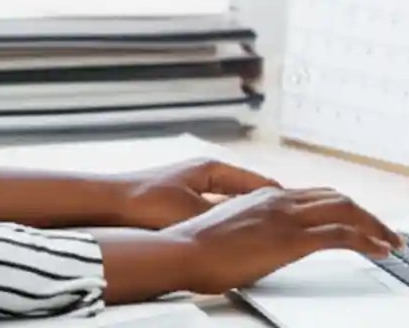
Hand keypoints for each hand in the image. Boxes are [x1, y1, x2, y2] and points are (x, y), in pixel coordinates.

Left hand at [113, 158, 281, 229]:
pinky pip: (214, 213)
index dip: (280, 197)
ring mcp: (191, 187)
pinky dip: (225, 223)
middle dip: (266, 206)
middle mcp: (203, 174)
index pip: (258, 182)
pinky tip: (231, 239)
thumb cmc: (146, 201)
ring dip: (244, 216)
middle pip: (246, 192)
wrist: (109, 203)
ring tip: (266, 231)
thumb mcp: (193, 211)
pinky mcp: (179, 202)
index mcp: (211, 169)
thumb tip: (250, 223)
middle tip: (290, 220)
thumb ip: (223, 217)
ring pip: (230, 203)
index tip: (299, 208)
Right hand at [164, 186, 403, 294]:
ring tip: (392, 241)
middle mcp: (279, 199)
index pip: (315, 195)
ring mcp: (286, 217)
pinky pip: (340, 235)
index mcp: (264, 196)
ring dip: (374, 225)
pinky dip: (367, 240)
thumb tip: (256, 241)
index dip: (341, 207)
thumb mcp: (227, 231)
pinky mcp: (291, 239)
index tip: (357, 220)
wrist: (181, 251)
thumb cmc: (194, 248)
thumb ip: (249, 229)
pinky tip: (380, 250)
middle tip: (385, 231)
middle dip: (366, 214)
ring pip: (346, 210)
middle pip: (336, 198)